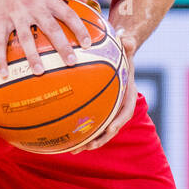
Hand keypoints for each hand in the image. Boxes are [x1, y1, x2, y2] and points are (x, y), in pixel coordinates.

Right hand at [0, 0, 93, 77]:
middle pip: (51, 28)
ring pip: (26, 37)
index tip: (87, 44)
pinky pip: (0, 42)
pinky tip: (4, 73)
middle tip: (71, 62)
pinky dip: (1, 58)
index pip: (68, 14)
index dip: (79, 29)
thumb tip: (88, 0)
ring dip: (32, 56)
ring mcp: (16, 14)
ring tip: (39, 72)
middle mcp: (33, 6)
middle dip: (62, 46)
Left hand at [70, 31, 137, 151]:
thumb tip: (127, 38)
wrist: (120, 59)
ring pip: (98, 131)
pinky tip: (60, 137)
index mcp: (128, 96)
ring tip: (72, 150)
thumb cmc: (122, 54)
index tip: (111, 129)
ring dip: (86, 142)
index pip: (126, 112)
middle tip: (88, 146)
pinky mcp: (96, 111)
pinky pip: (87, 123)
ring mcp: (107, 111)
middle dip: (100, 139)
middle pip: (111, 128)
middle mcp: (118, 108)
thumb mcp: (127, 48)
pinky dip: (76, 131)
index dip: (118, 122)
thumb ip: (128, 44)